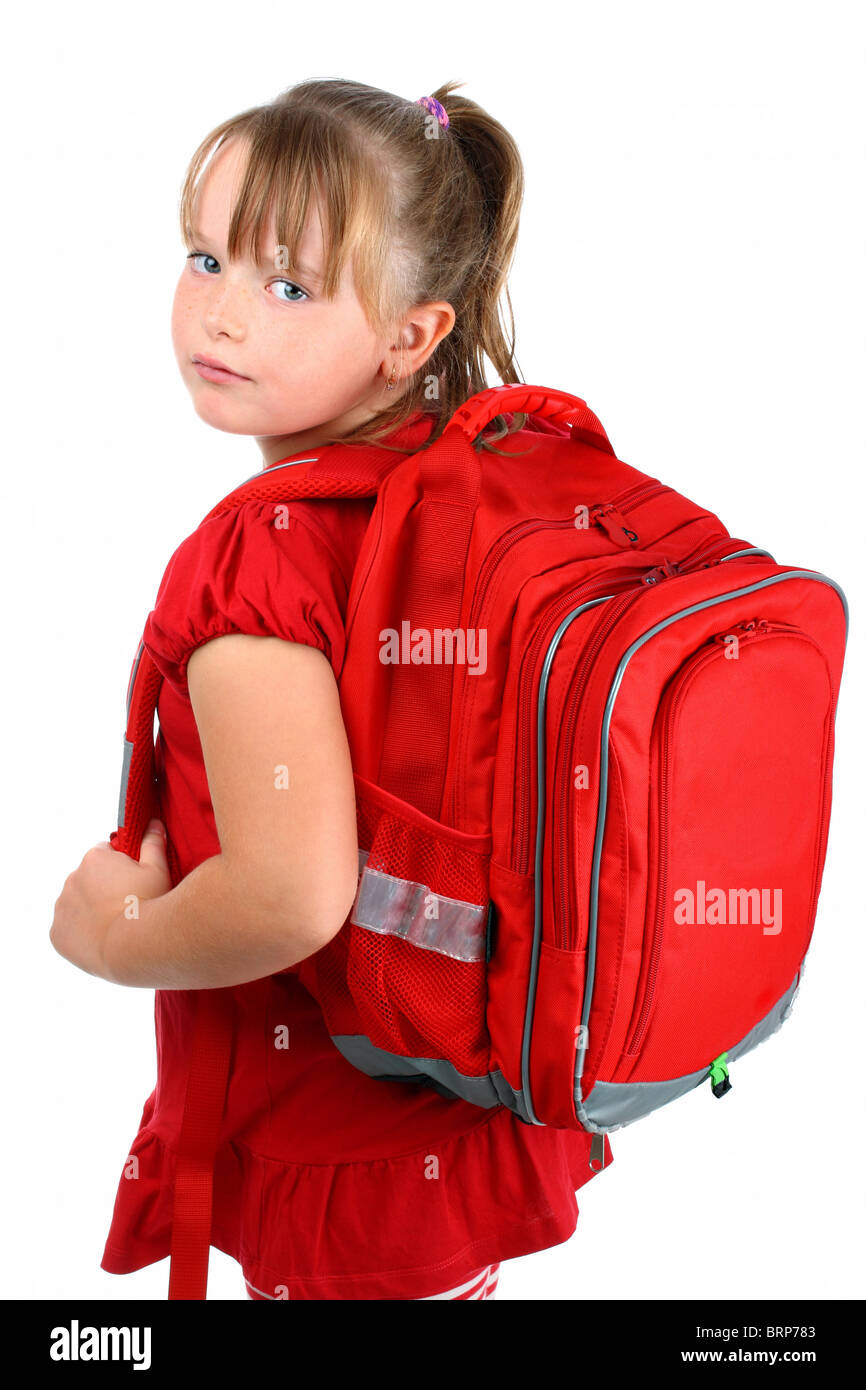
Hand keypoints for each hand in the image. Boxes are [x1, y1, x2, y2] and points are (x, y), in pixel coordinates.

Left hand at [49, 820, 172, 980]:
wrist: (133, 947)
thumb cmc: (149, 904)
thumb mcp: (158, 869)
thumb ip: (152, 843)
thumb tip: (152, 824)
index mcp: (95, 858)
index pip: (105, 853)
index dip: (121, 866)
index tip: (132, 881)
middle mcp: (72, 878)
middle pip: (89, 878)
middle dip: (104, 887)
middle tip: (127, 904)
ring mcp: (62, 907)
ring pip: (77, 903)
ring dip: (91, 909)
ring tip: (116, 924)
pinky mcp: (57, 934)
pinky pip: (68, 928)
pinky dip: (80, 932)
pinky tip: (101, 938)